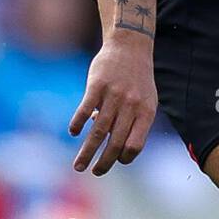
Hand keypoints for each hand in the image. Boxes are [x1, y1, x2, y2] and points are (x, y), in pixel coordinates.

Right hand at [69, 37, 157, 174]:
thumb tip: (110, 142)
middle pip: (116, 142)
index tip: (117, 161)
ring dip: (87, 152)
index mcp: (146, 112)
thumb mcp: (145, 100)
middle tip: (95, 173)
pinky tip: (73, 132)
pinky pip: (85, 109)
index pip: (136, 144)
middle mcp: (131, 106)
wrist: (130, 46)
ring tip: (78, 166)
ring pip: (98, 131)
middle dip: (104, 162)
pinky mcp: (97, 85)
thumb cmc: (138, 78)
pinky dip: (78, 123)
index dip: (126, 157)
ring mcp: (113, 95)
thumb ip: (133, 122)